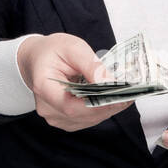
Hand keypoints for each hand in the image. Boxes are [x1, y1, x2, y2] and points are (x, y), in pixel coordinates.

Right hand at [17, 33, 132, 131]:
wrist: (38, 59)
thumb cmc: (52, 51)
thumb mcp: (73, 48)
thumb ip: (91, 65)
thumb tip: (110, 83)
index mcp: (44, 87)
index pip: (70, 106)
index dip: (96, 105)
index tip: (118, 97)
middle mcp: (47, 108)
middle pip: (82, 115)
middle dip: (108, 105)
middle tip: (130, 94)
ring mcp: (55, 116)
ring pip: (87, 120)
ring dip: (108, 109)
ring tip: (125, 95)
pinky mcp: (64, 120)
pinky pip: (87, 119)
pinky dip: (101, 111)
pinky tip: (113, 99)